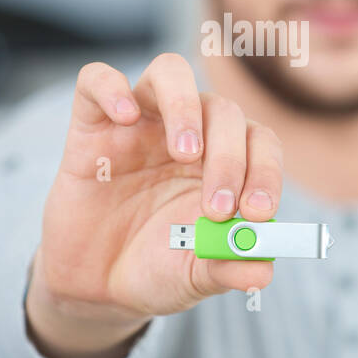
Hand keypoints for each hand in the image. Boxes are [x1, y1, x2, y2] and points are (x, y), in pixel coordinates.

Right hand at [25, 53, 281, 357]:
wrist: (95, 284)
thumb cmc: (156, 268)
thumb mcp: (194, 276)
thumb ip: (228, 267)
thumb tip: (262, 268)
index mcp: (225, 162)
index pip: (259, 142)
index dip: (266, 171)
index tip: (258, 213)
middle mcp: (188, 133)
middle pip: (222, 111)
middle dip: (229, 159)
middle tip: (218, 209)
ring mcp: (139, 123)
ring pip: (170, 72)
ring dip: (185, 107)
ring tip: (184, 153)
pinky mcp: (91, 123)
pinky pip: (96, 79)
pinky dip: (111, 88)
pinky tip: (125, 117)